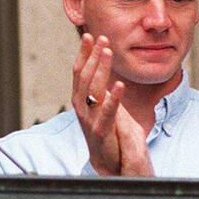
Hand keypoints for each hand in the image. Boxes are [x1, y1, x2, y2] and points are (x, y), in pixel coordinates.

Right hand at [71, 34, 153, 176]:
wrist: (106, 161)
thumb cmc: (106, 132)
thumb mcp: (102, 105)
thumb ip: (101, 89)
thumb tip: (103, 69)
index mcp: (81, 99)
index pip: (80, 72)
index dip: (84, 54)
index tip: (89, 36)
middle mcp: (81, 107)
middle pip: (83, 76)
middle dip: (92, 55)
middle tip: (100, 37)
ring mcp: (89, 118)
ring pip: (91, 89)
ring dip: (100, 68)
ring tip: (107, 52)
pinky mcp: (100, 130)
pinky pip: (107, 111)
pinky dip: (113, 98)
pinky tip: (119, 85)